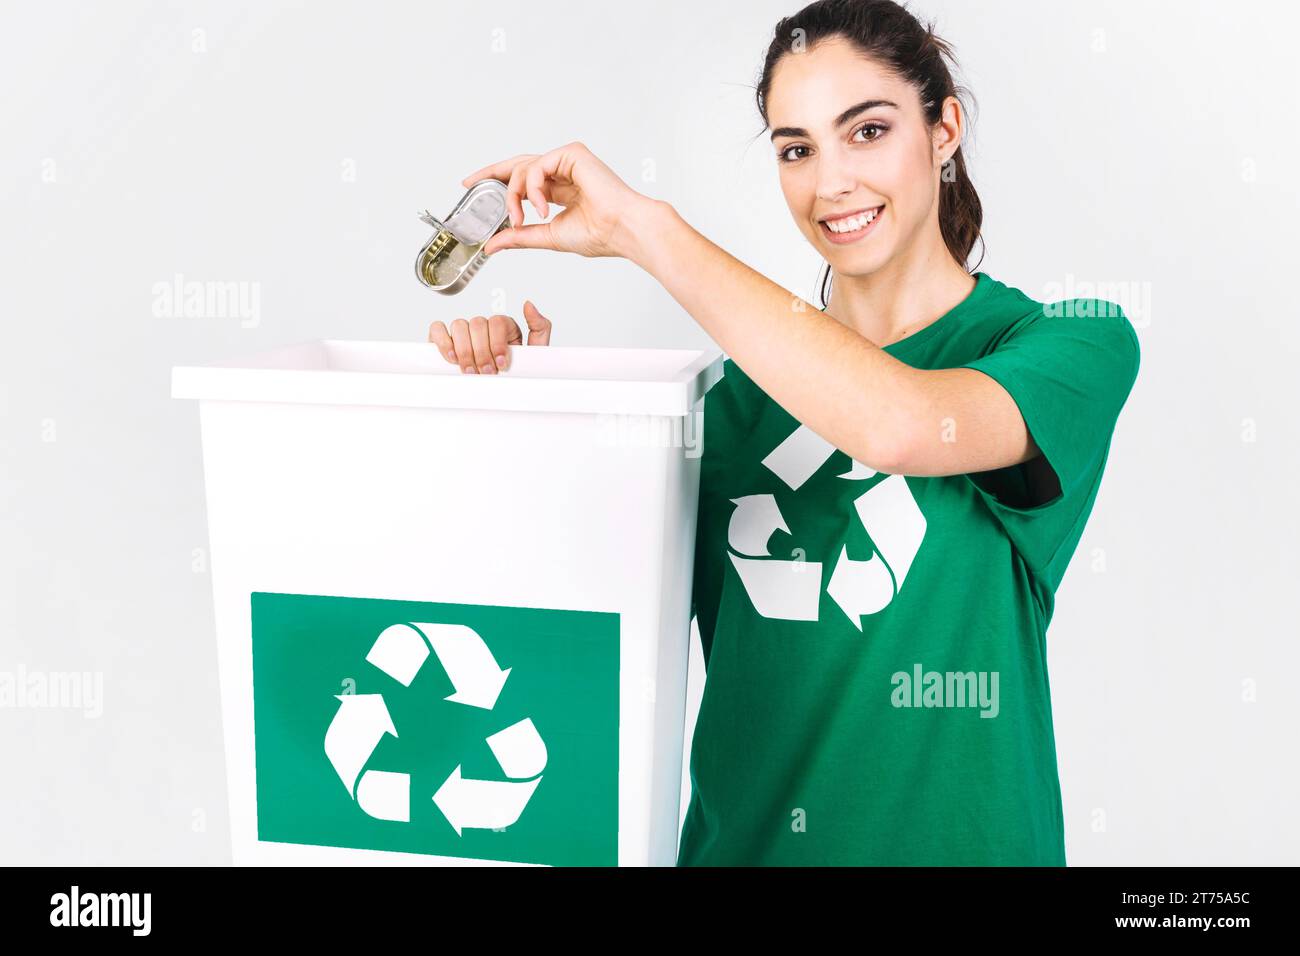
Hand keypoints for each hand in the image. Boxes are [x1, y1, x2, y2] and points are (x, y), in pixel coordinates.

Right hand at [427, 300, 552, 373]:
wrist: (503, 392)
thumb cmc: (516, 373)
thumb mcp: (536, 352)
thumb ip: (540, 327)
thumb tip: (529, 305)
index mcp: (503, 326)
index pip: (497, 321)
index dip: (498, 343)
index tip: (502, 363)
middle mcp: (482, 326)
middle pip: (477, 323)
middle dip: (482, 352)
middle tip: (487, 372)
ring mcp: (463, 331)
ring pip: (458, 325)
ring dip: (465, 351)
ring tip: (471, 371)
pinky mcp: (444, 338)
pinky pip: (437, 329)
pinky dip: (443, 342)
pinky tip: (452, 358)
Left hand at [461, 141, 653, 259]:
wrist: (622, 230)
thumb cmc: (600, 234)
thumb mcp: (547, 236)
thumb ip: (520, 237)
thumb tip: (493, 244)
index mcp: (560, 190)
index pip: (522, 180)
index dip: (498, 182)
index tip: (473, 187)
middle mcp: (562, 172)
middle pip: (517, 166)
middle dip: (491, 175)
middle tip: (470, 183)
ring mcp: (567, 161)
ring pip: (523, 168)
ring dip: (514, 196)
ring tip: (519, 219)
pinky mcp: (571, 154)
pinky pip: (537, 167)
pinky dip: (532, 189)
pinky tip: (541, 209)